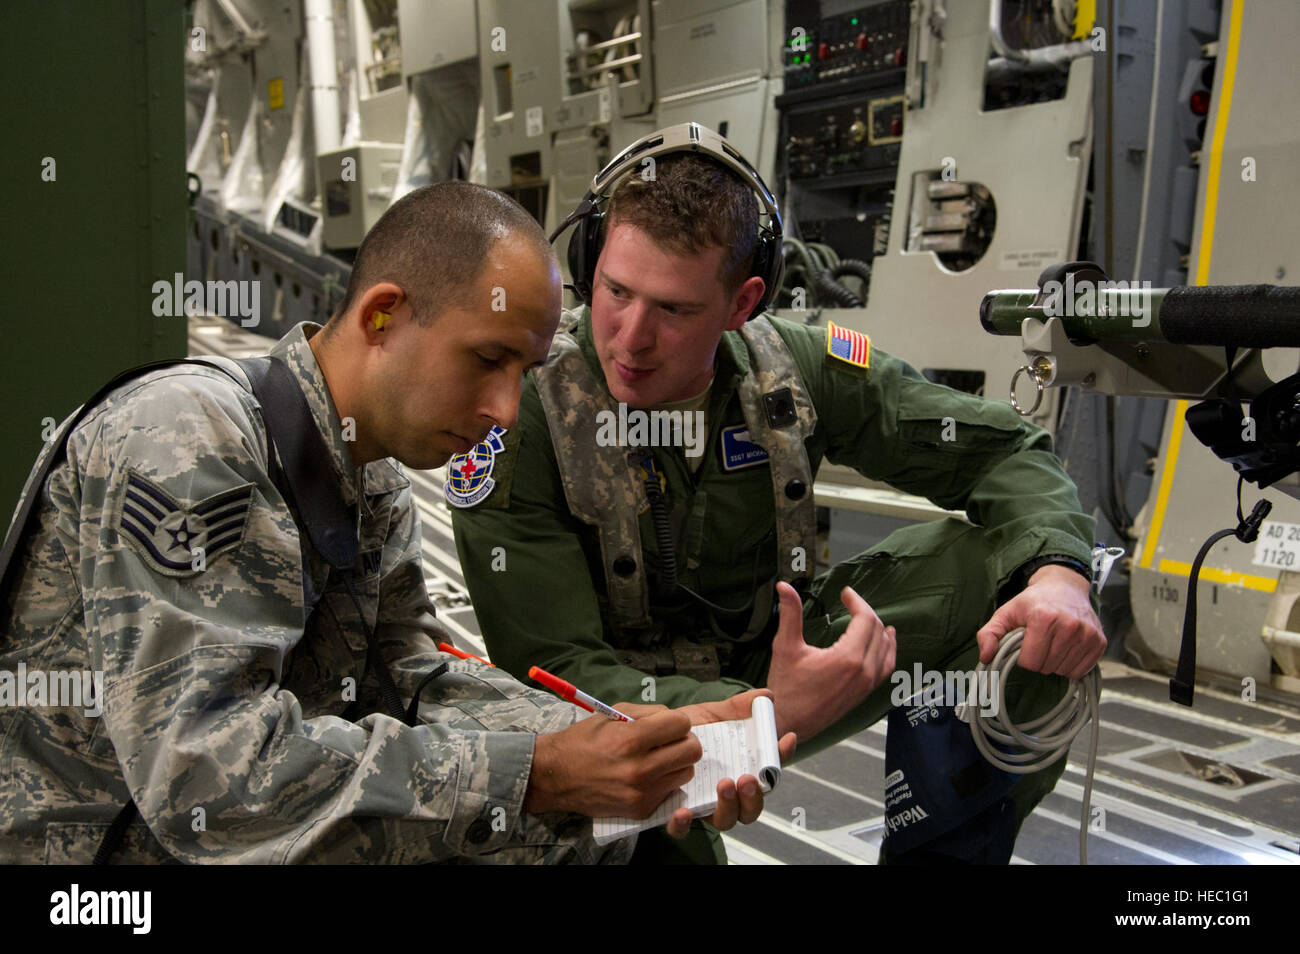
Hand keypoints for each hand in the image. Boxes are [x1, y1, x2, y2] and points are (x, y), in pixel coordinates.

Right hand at [524, 705, 701, 817]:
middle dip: (685, 741)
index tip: (668, 725)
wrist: (556, 776)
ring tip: (659, 759)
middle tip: (670, 742)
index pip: (681, 724)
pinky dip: (664, 782)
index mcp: (631, 739)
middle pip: (692, 751)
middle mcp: (639, 768)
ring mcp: (642, 792)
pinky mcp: (641, 810)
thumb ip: (648, 713)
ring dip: (677, 763)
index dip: (677, 721)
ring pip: (686, 772)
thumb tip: (675, 718)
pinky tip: (648, 777)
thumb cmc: (584, 740)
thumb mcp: (612, 714)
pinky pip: (670, 791)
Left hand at [663, 689, 797, 837]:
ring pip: (725, 820)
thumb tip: (766, 696)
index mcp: (742, 771)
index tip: (785, 739)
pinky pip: (682, 830)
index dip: (781, 756)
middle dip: (755, 796)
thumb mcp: (712, 716)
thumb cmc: (689, 733)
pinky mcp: (676, 815)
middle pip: (752, 807)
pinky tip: (683, 811)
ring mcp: (704, 806)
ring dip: (730, 806)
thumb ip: (737, 708)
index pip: (769, 770)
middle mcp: (728, 794)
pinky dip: (683, 824)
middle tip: (748, 777)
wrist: (652, 741)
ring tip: (725, 784)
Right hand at [763, 582, 895, 741]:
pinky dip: (888, 652)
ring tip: (873, 618)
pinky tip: (884, 645)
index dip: (857, 601)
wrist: (788, 722)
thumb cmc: (786, 689)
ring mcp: (866, 684)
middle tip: (850, 602)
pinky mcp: (864, 693)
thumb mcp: (786, 647)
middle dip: (865, 612)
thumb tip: (785, 586)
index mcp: (847, 658)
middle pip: (877, 631)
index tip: (846, 593)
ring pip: (886, 649)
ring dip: (879, 630)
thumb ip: (790, 614)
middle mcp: (863, 671)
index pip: (865, 619)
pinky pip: (886, 668)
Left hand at [976, 565, 1106, 679]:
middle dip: (1039, 660)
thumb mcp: (1006, 612)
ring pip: (1064, 671)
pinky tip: (1066, 649)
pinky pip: (1081, 670)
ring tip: (1053, 643)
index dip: (1024, 657)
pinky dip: (1071, 665)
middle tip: (1040, 642)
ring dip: (1055, 663)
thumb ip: (989, 633)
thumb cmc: (1034, 601)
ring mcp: (1087, 634)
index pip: (1031, 662)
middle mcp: (1069, 626)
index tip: (1026, 644)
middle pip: (1047, 668)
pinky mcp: (1099, 642)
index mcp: (1044, 618)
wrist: (1065, 586)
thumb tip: (985, 657)